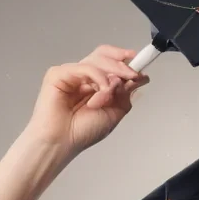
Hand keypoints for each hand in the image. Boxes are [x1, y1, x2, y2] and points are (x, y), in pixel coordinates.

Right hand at [23, 44, 149, 158]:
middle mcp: (83, 77)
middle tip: (132, 75)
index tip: (139, 61)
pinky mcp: (58, 74)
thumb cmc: (82, 132)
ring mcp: (71, 74)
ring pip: (96, 60)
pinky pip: (84, 68)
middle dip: (121, 65)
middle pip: (104, 56)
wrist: (63, 142)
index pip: (109, 62)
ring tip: (110, 94)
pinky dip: (98, 79)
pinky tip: (101, 92)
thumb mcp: (114, 112)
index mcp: (95, 85)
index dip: (123, 59)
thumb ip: (125, 93)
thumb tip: (139, 77)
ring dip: (110, 77)